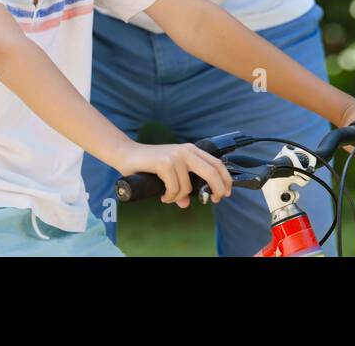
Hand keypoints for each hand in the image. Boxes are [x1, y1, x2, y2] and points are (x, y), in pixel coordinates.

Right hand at [117, 142, 232, 207]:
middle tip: (214, 200)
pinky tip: (163, 196)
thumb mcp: (170, 175)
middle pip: (212, 172)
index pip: (216, 163)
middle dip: (217, 189)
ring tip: (169, 197)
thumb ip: (181, 186)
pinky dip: (170, 197)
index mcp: (191, 150)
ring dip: (178, 198)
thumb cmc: (149, 165)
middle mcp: (186, 151)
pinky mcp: (165, 163)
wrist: (127, 155)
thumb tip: (186, 204)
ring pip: (188, 187)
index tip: (227, 193)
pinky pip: (174, 189)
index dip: (226, 179)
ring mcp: (176, 156)